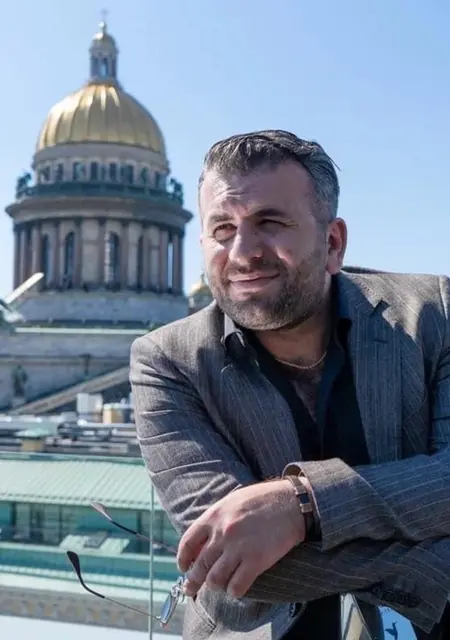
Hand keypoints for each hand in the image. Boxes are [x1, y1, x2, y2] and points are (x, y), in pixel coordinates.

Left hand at [177, 479, 304, 598]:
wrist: (292, 502)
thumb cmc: (263, 499)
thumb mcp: (233, 501)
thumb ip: (217, 519)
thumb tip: (205, 540)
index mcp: (214, 516)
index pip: (188, 542)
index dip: (183, 558)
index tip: (183, 567)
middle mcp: (222, 533)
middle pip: (199, 566)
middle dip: (192, 582)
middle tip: (191, 589)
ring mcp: (238, 548)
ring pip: (215, 579)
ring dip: (216, 586)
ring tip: (220, 586)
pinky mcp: (256, 561)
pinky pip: (237, 586)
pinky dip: (234, 591)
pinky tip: (237, 589)